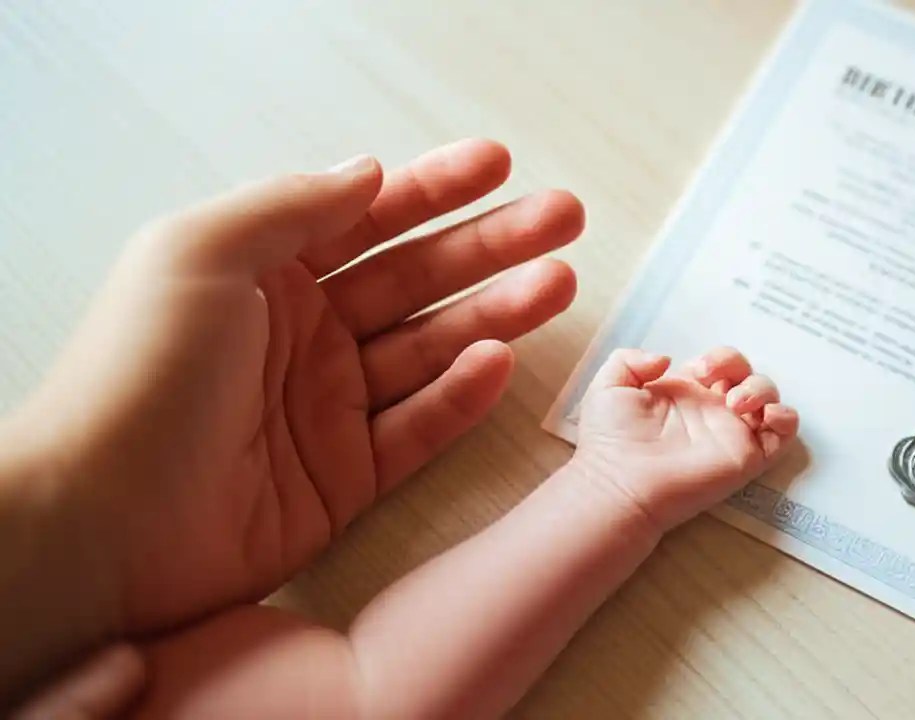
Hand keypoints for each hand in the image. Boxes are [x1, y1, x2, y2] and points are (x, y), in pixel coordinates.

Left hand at [14, 140, 581, 639]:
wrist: (103, 523)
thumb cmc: (139, 376)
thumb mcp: (201, 252)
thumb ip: (292, 205)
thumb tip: (366, 171)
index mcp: (262, 275)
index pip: (365, 218)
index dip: (434, 189)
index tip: (498, 165)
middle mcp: (300, 336)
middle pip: (415, 278)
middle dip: (491, 245)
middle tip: (561, 219)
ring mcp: (326, 407)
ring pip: (430, 349)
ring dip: (495, 314)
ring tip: (555, 284)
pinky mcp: (345, 477)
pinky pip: (418, 427)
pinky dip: (461, 396)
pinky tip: (500, 362)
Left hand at [572, 347, 799, 530]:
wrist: (620, 482)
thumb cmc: (610, 438)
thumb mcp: (609, 385)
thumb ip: (631, 359)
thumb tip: (667, 358)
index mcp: (687, 392)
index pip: (720, 364)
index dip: (719, 358)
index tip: (699, 370)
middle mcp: (714, 411)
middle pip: (748, 376)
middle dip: (741, 368)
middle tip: (717, 383)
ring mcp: (732, 434)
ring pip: (769, 401)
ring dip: (762, 390)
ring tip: (737, 403)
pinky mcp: (747, 457)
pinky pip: (784, 435)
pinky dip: (786, 418)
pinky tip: (765, 416)